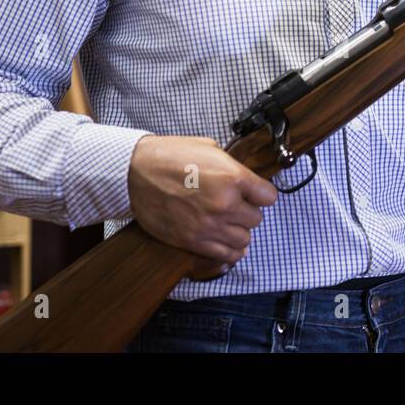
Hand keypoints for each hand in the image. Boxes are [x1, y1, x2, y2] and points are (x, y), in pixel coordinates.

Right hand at [127, 135, 278, 279]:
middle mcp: (225, 205)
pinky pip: (226, 255)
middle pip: (256, 219)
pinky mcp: (192, 241)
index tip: (256, 193)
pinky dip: (229, 250)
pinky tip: (223, 239)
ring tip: (226, 222)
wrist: (135, 172)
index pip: (269, 197)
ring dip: (237, 231)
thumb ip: (233, 168)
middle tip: (235, 205)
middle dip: (247, 211)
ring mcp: (209, 226)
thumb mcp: (210, 149)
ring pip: (243, 240)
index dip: (262, 194)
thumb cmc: (171, 156)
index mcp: (233, 178)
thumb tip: (246, 181)